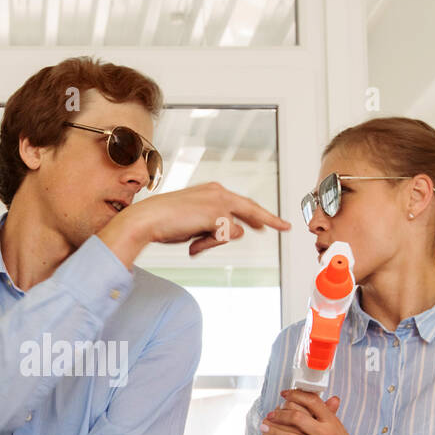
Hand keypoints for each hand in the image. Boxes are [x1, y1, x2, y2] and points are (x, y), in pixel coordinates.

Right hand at [98, 181, 290, 265]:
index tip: (269, 222)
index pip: (242, 203)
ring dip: (214, 241)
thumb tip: (237, 233)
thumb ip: (216, 227)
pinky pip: (224, 237)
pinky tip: (192, 242)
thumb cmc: (165, 222)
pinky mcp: (217, 215)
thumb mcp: (196, 225)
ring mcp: (219, 202)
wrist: (148, 219)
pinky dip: (209, 244)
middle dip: (269, 219)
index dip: (258, 214)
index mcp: (213, 190)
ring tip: (192, 239)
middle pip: (251, 209)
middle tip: (286, 227)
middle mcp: (219, 192)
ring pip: (233, 231)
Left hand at [260, 389, 388, 434]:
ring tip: (263, 428)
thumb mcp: (339, 428)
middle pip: (296, 418)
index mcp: (331, 421)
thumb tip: (329, 396)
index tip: (283, 394)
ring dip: (273, 432)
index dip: (295, 395)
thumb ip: (330, 413)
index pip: (311, 401)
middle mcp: (325, 434)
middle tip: (269, 414)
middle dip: (279, 415)